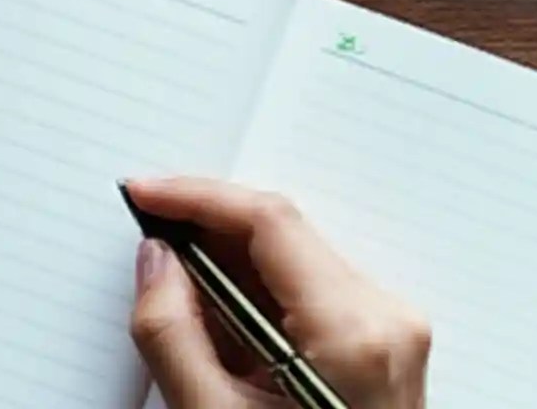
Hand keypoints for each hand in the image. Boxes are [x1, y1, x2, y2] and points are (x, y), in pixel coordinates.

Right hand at [127, 178, 429, 408]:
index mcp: (352, 331)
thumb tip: (155, 264)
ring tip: (182, 310)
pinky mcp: (382, 343)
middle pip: (280, 235)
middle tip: (149, 248)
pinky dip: (255, 298)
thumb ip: (172, 332)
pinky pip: (307, 291)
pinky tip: (221, 333)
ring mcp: (391, 330)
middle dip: (206, 234)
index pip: (268, 221)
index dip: (196, 197)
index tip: (145, 195)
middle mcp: (386, 318)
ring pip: (291, 260)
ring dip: (227, 269)